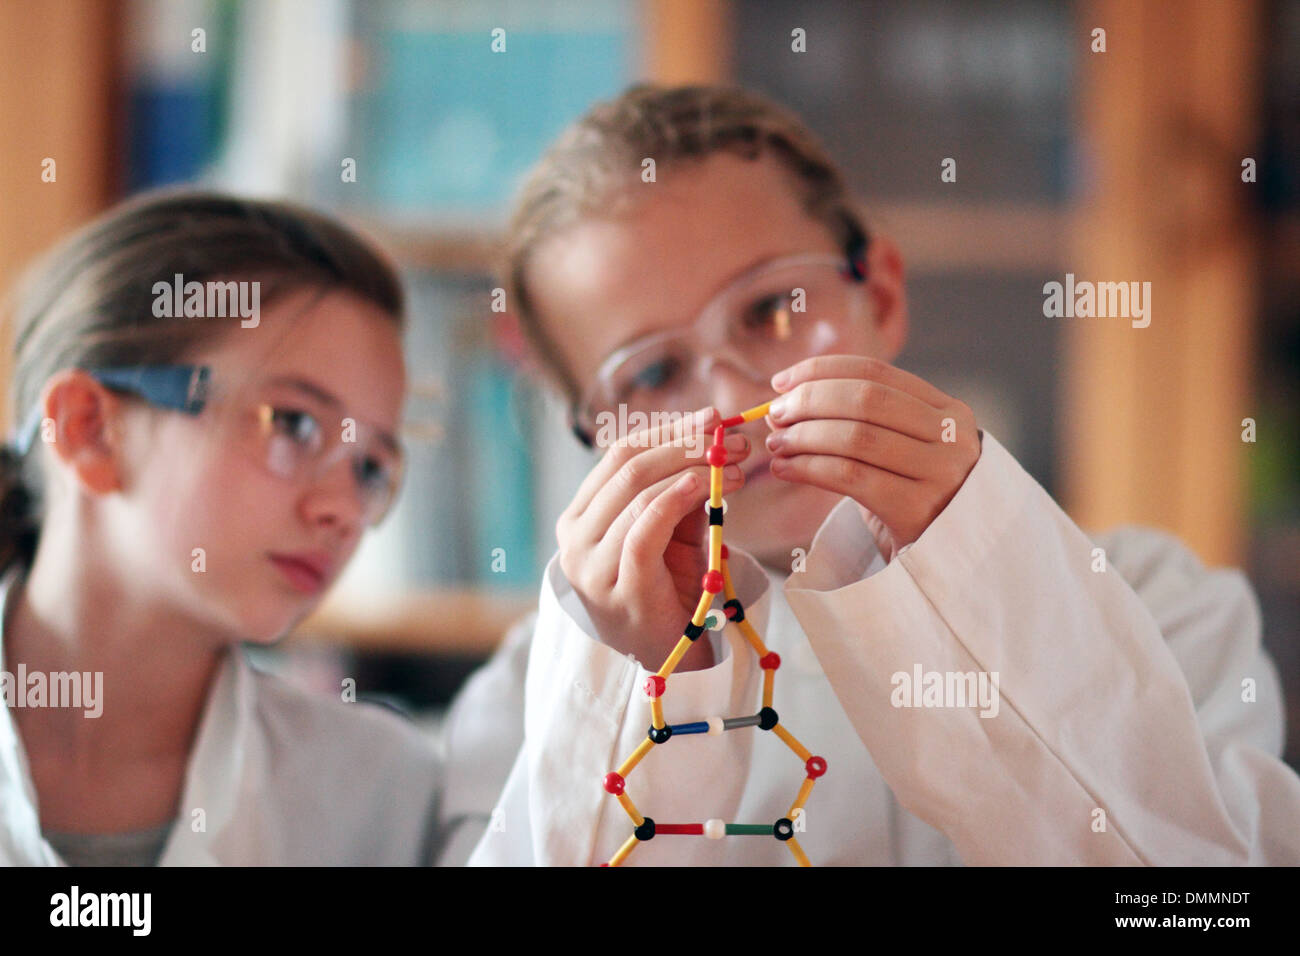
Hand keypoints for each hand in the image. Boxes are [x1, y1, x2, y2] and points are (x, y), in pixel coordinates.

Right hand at [555, 407, 748, 670]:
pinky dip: (675, 500)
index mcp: (580, 517)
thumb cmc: (671, 589)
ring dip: (692, 469)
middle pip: (627, 468)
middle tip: (728, 438)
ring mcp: (591, 567)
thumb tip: (712, 435)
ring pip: (637, 494)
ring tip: (734, 466)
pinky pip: (644, 530)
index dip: (667, 430)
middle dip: (684, 444)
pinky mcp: (619, 589)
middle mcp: (574, 540)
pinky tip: (705, 486)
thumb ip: (682, 488)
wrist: (672, 658)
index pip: (618, 455)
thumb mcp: (673, 529)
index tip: (711, 418)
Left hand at [764, 355, 980, 561]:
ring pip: (856, 438)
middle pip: (865, 399)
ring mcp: (940, 473)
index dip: (821, 371)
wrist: (940, 558)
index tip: (781, 381)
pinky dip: (808, 468)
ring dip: (804, 436)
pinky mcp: (918, 510)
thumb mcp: (892, 451)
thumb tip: (782, 405)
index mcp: (947, 410)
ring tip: (776, 444)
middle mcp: (951, 436)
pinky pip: (850, 477)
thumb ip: (848, 422)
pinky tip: (784, 469)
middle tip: (775, 415)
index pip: (876, 372)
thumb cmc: (906, 498)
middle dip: (810, 401)